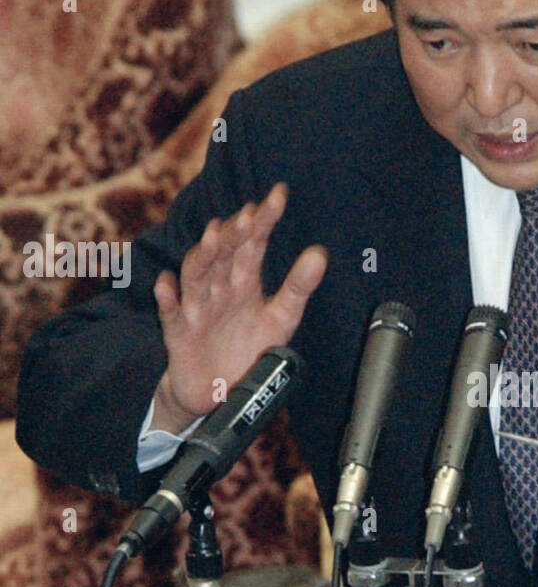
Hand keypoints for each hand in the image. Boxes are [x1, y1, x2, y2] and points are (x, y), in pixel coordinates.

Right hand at [150, 183, 326, 430]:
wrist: (219, 391)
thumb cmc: (248, 348)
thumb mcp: (281, 318)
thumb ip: (298, 287)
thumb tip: (320, 253)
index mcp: (244, 280)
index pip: (254, 243)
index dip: (264, 220)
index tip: (278, 196)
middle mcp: (219, 287)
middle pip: (225, 253)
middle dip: (235, 233)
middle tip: (249, 215)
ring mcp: (197, 307)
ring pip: (196, 275)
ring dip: (203, 255)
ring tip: (214, 237)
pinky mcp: (179, 333)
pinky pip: (171, 313)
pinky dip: (167, 298)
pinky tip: (168, 285)